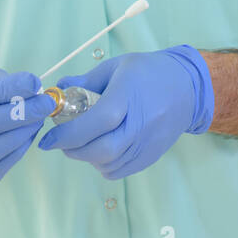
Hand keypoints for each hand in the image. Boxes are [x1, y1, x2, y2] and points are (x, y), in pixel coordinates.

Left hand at [36, 45, 214, 179]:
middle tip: (61, 143)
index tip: (48, 138)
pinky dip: (104, 165)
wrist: (188, 86)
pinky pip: (120, 171)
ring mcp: (149, 142)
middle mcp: (142, 122)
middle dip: (74, 150)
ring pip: (109, 164)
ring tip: (82, 143)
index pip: (97, 121)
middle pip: (103, 149)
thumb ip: (85, 81)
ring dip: (87, 158)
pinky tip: (101, 150)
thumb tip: (58, 90)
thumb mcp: (116, 67)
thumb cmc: (149, 72)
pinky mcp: (152, 155)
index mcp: (129, 95)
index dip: (69, 134)